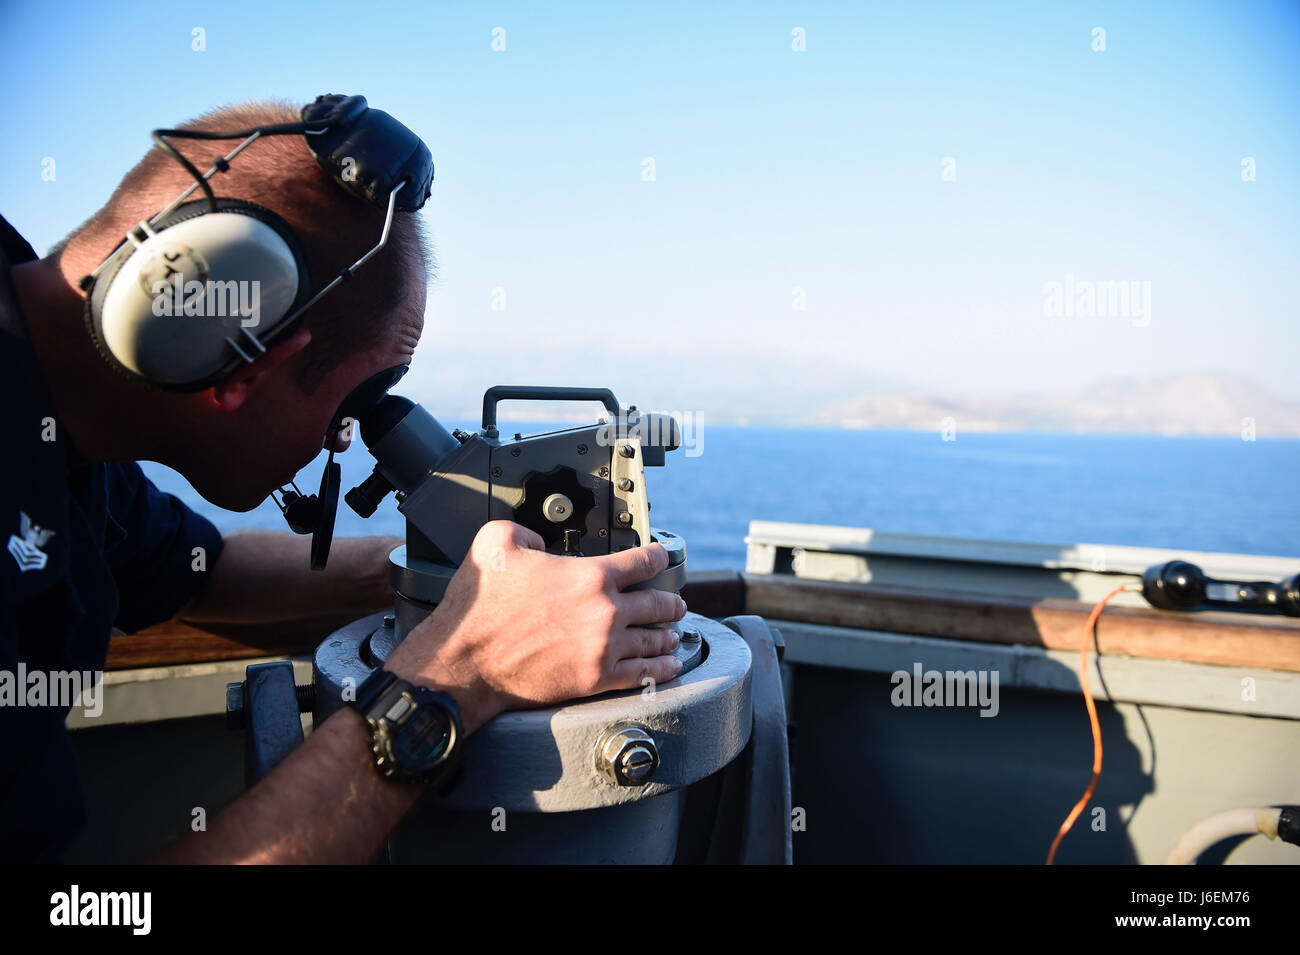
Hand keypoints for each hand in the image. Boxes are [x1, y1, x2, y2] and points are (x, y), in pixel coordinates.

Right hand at [385, 521, 685, 731]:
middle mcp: (605, 612)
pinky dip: (660, 670)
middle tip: (675, 602)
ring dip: (667, 635)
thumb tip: (539, 541)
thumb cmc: (479, 608)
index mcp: (589, 576)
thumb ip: (527, 530)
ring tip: (673, 634)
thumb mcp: (496, 543)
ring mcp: (604, 648)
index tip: (660, 557)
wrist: (465, 662)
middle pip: (658, 603)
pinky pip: (641, 675)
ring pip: (653, 640)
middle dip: (670, 601)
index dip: (657, 556)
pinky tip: (667, 667)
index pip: (643, 560)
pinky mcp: (595, 679)